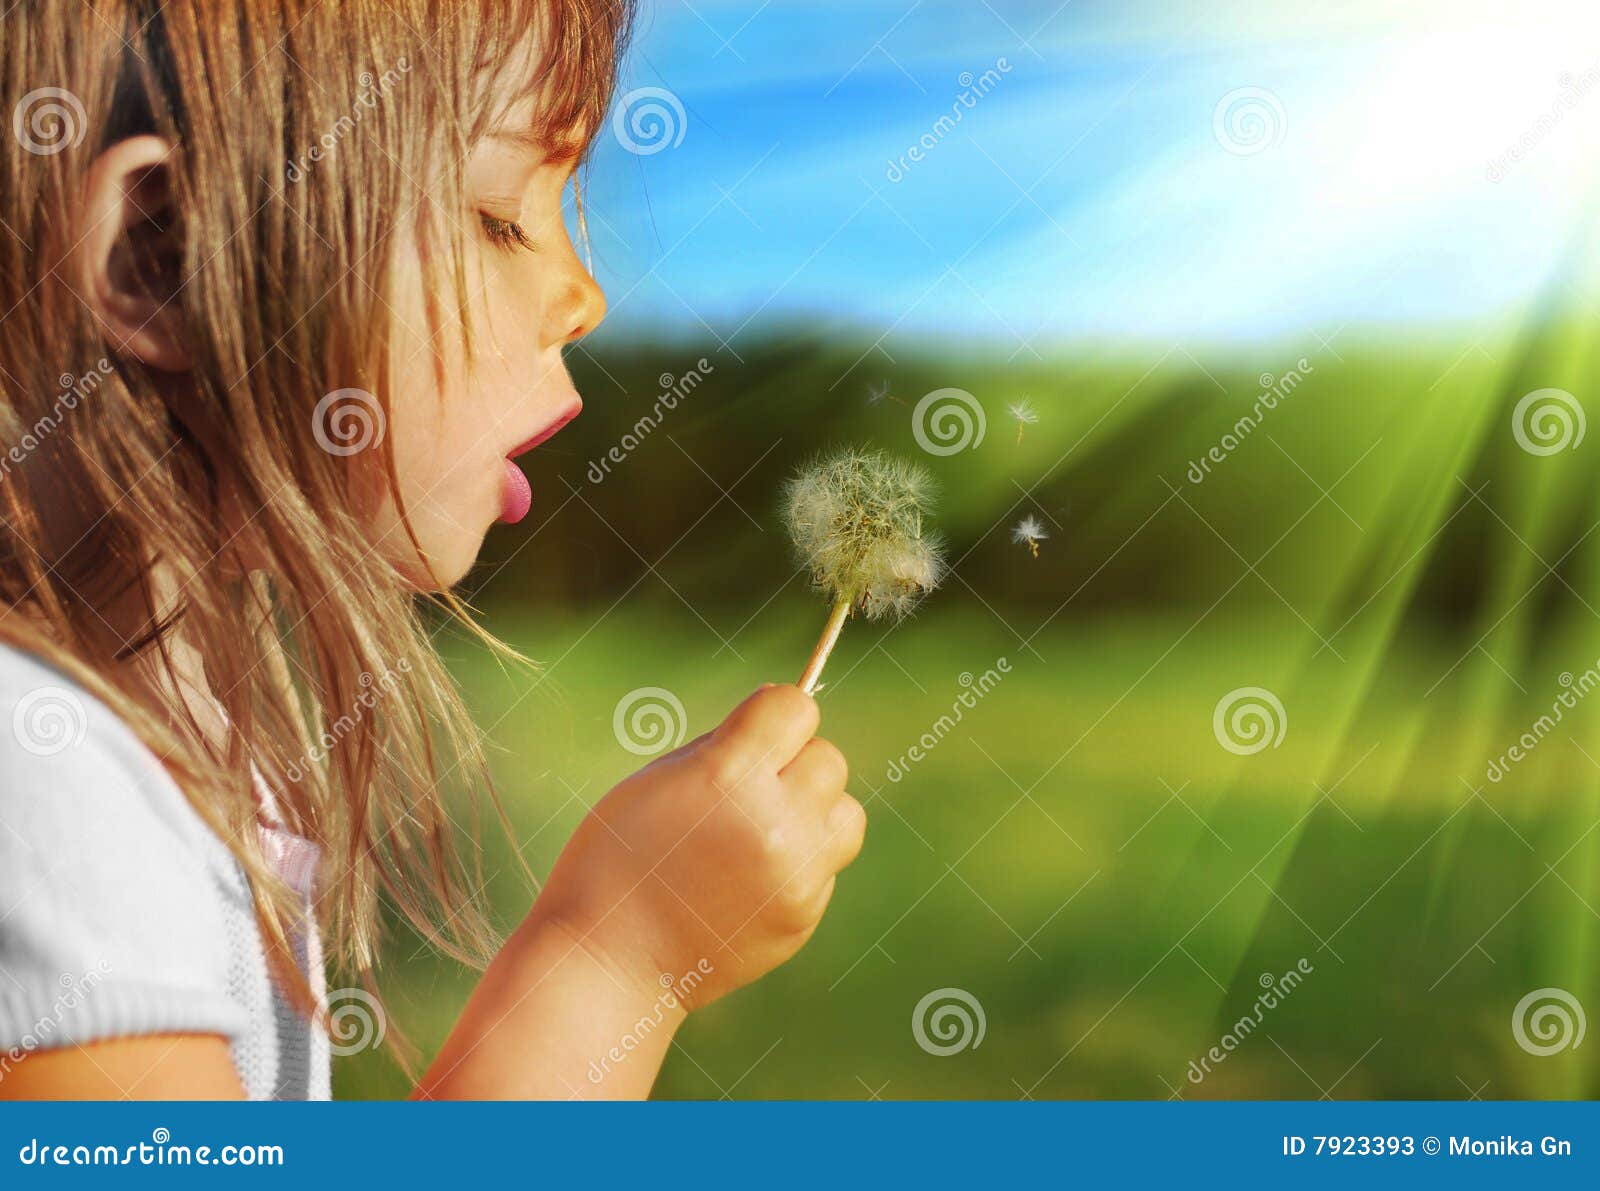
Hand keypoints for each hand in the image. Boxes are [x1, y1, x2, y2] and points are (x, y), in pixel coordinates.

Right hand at [531, 683, 864, 1009]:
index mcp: (726, 775)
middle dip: (794, 764)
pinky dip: (800, 863)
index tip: (755, 733)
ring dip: (814, 812)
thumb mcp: (658, 779)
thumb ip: (725, 746)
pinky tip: (750, 879)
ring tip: (765, 831)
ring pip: (846, 813)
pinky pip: (826, 865)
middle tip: (753, 789)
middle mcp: (773, 821)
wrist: (609, 959)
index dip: (774, 716)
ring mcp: (794, 874)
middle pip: (829, 759)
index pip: (795, 708)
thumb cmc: (619, 857)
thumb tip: (778, 719)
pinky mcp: (802, 915)